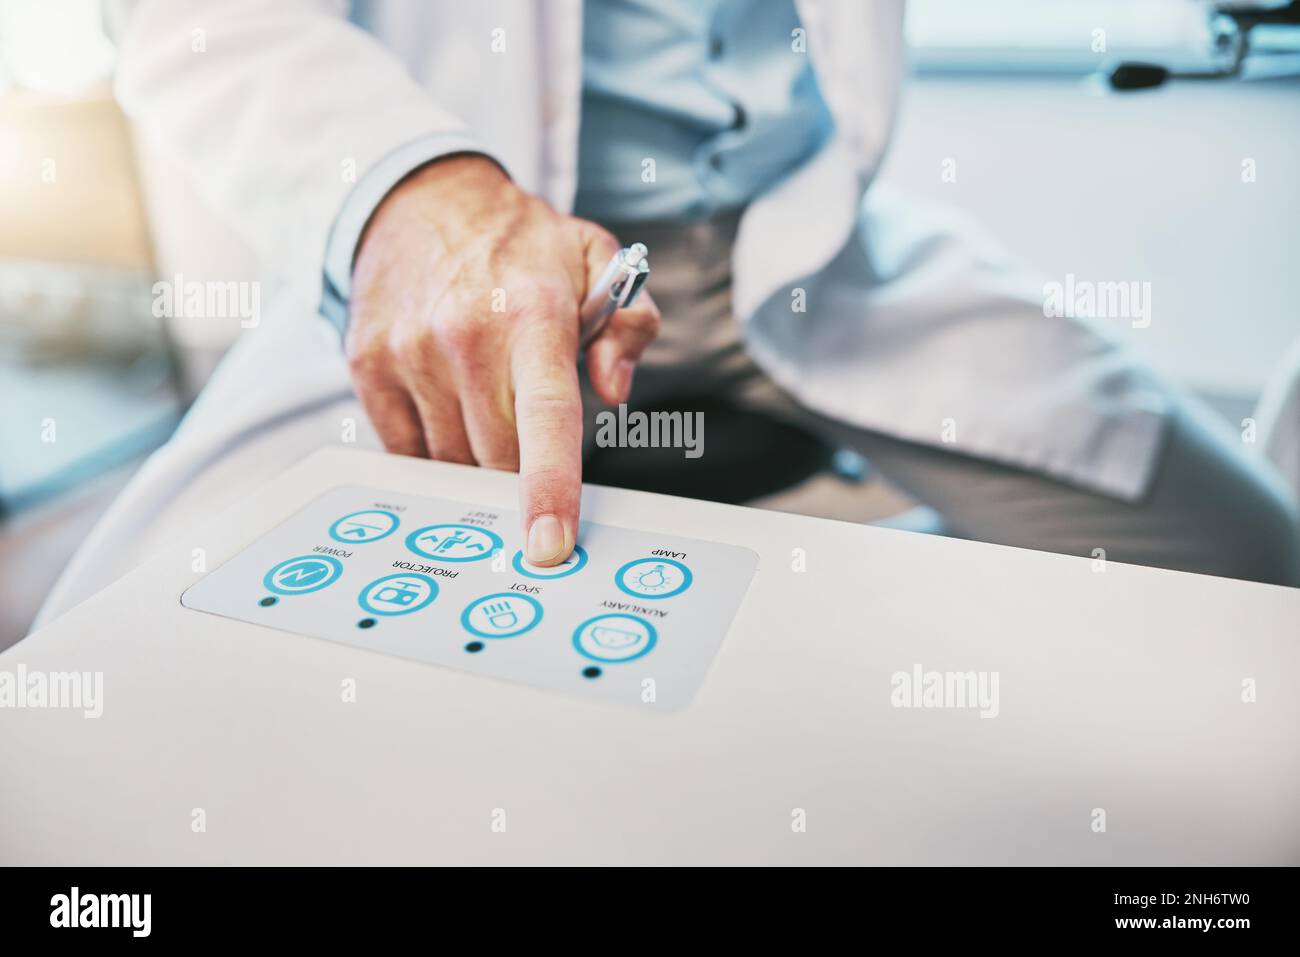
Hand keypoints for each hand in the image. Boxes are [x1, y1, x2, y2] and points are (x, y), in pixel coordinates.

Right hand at [345, 155, 659, 564]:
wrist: (422, 199)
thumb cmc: (520, 244)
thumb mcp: (597, 259)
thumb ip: (629, 325)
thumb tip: (614, 393)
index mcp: (534, 314)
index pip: (546, 418)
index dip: (550, 487)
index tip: (549, 545)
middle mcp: (465, 336)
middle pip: (497, 459)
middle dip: (519, 469)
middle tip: (530, 438)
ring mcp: (409, 353)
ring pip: (450, 462)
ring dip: (475, 457)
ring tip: (486, 402)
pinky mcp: (368, 366)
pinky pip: (405, 448)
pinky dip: (432, 446)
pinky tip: (448, 405)